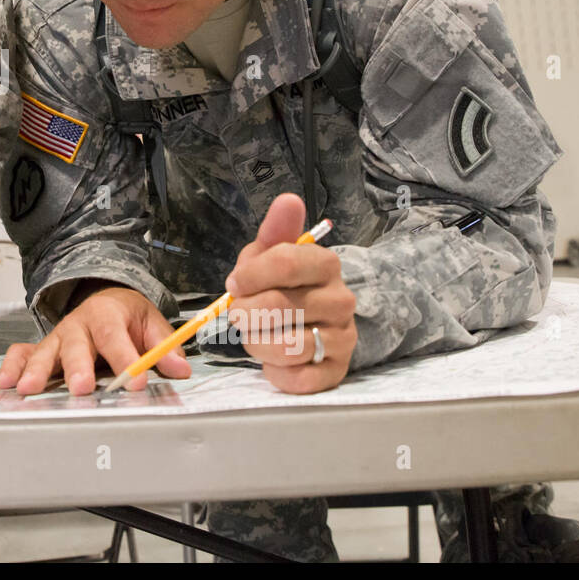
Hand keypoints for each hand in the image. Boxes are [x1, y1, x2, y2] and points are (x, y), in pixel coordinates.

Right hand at [0, 285, 190, 395]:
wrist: (103, 297)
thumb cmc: (126, 316)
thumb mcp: (150, 323)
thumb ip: (164, 346)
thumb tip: (180, 369)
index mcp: (107, 315)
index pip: (116, 337)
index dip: (126, 360)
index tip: (137, 382)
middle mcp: (78, 325)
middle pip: (76, 345)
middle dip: (78, 368)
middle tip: (82, 388)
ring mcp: (57, 337)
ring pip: (45, 351)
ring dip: (37, 371)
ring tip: (31, 389)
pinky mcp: (42, 348)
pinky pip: (22, 353)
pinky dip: (12, 366)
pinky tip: (7, 383)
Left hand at [224, 193, 356, 393]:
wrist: (307, 322)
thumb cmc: (281, 284)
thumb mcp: (271, 253)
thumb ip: (276, 229)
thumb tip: (288, 199)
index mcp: (326, 264)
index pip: (285, 263)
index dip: (249, 276)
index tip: (235, 283)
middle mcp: (342, 300)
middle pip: (278, 307)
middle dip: (244, 313)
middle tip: (239, 314)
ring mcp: (343, 338)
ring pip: (286, 346)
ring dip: (256, 343)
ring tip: (254, 336)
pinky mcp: (336, 372)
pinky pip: (298, 380)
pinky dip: (275, 373)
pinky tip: (273, 361)